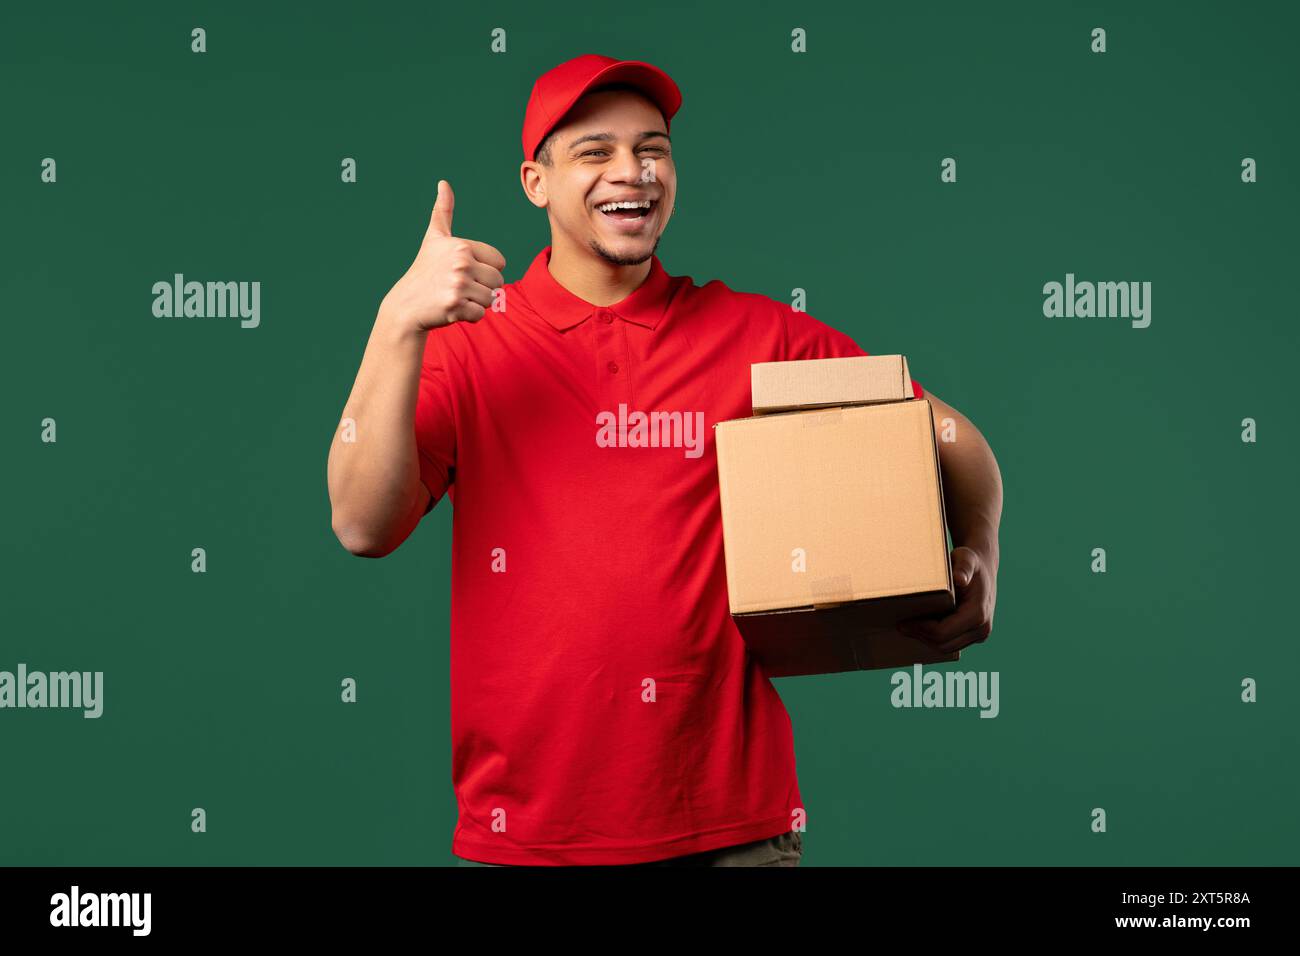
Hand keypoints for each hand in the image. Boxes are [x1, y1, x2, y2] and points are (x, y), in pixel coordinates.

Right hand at [381, 180, 507, 330]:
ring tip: (454, 297)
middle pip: (498, 282)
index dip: (485, 270)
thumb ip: (443, 211)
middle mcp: (461, 263)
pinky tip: (451, 310)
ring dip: (476, 303)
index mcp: (462, 246)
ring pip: (491, 299)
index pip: (500, 262)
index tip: (462, 271)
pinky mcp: (455, 307)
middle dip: (482, 288)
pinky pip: (480, 315)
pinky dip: (469, 316)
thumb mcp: (434, 238)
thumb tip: (443, 183)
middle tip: (458, 287)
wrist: (406, 305)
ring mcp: (458, 285)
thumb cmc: (424, 271)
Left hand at [897, 545, 996, 653]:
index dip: (921, 630)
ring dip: (926, 640)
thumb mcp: (966, 558)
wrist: (984, 569)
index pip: (943, 632)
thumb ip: (964, 567)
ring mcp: (980, 634)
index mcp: (978, 613)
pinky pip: (951, 645)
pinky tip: (920, 627)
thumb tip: (959, 579)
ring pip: (946, 648)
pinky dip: (934, 639)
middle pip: (943, 644)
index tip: (903, 623)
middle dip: (920, 636)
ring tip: (908, 627)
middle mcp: (982, 628)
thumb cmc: (971, 562)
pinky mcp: (975, 636)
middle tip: (900, 626)